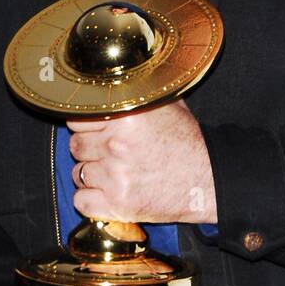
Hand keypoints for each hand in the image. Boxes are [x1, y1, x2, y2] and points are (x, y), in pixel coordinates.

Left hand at [67, 98, 216, 226]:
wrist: (209, 179)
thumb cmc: (187, 142)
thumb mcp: (165, 106)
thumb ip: (134, 95)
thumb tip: (111, 81)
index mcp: (125, 116)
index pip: (78, 118)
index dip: (87, 124)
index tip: (96, 130)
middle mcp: (116, 145)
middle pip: (75, 146)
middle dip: (89, 148)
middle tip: (107, 152)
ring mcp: (115, 176)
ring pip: (77, 174)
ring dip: (90, 174)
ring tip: (111, 172)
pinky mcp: (118, 204)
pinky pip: (81, 201)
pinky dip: (90, 199)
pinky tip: (106, 192)